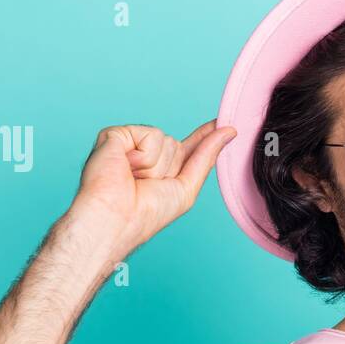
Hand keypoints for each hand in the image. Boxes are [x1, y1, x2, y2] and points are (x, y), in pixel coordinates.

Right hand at [68, 120, 236, 259]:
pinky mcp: (115, 135)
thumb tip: (229, 130)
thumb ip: (206, 158)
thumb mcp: (186, 188)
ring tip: (134, 178)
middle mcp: (144, 155)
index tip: (222, 124)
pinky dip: (143, 156)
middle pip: (177, 144)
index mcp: (160, 169)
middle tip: (146, 185)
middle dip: (170, 167)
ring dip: (155, 165)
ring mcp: (128, 144)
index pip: (187, 148)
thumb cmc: (146, 213)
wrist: (115, 219)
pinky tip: (124, 166)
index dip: (204, 137)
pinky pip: (148, 134)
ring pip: (165, 139)